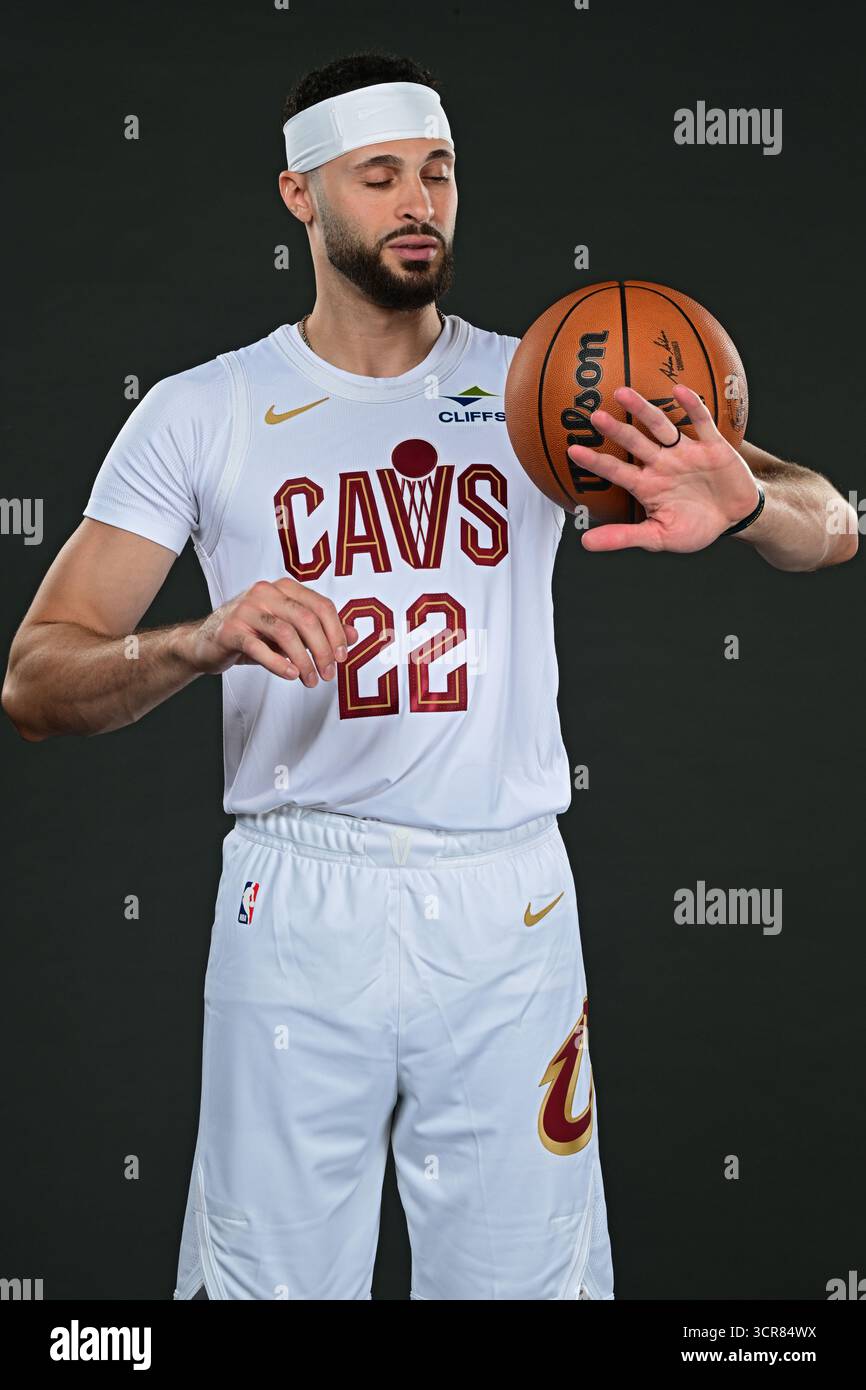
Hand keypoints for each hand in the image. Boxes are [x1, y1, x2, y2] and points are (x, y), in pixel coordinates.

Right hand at [178, 578, 358, 685]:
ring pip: (286, 633)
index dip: (336, 632)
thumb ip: (321, 630)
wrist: (206, 642)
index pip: (321, 605)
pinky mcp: (231, 629)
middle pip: (306, 619)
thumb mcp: (289, 630)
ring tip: (310, 679)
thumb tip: (353, 634)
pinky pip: (259, 647)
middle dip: (323, 650)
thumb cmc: (252, 634)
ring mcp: (246, 609)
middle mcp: (266, 592)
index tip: (342, 656)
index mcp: (284, 588)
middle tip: (328, 673)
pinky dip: (279, 663)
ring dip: (303, 660)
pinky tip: (290, 674)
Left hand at [569, 384, 760, 552]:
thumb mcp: (659, 537)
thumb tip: (585, 543)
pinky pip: (701, 422)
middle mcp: (662, 464)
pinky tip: (679, 391)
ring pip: (661, 427)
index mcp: (647, 485)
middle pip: (634, 442)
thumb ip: (624, 537)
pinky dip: (691, 407)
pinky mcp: (713, 446)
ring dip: (643, 410)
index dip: (596, 461)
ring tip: (622, 393)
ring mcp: (686, 452)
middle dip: (615, 430)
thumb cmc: (695, 527)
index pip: (616, 470)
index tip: (573, 450)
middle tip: (594, 416)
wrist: (734, 518)